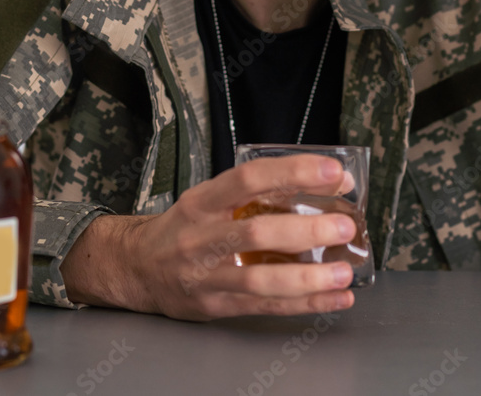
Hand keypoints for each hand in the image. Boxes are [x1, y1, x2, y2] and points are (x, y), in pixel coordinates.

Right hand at [61, 155, 356, 320]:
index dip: (292, 172)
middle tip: (344, 225)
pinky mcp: (215, 306)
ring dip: (307, 278)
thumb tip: (329, 181)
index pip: (248, 179)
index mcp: (201, 201)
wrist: (136, 268)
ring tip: (343, 273)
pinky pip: (264, 307)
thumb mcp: (209, 200)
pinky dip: (305, 304)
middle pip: (255, 232)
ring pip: (259, 279)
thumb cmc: (183, 228)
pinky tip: (335, 299)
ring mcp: (206, 275)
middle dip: (305, 230)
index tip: (333, 172)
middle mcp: (201, 237)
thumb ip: (258, 192)